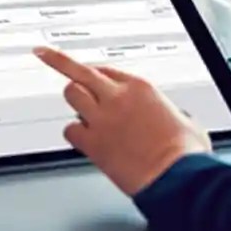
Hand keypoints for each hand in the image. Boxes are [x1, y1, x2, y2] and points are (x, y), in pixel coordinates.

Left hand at [34, 46, 210, 196]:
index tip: (90, 73)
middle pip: (80, 71)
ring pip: (71, 94)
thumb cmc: (185, 153)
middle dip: (59, 61)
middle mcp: (117, 97)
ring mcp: (102, 118)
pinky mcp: (93, 142)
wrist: (176, 177)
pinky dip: (73, 133)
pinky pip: (69, 130)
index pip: (108, 70)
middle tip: (44, 53)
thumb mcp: (186, 121)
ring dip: (73, 101)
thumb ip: (172, 114)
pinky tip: (80, 138)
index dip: (98, 73)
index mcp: (140, 88)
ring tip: (78, 108)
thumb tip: (176, 120)